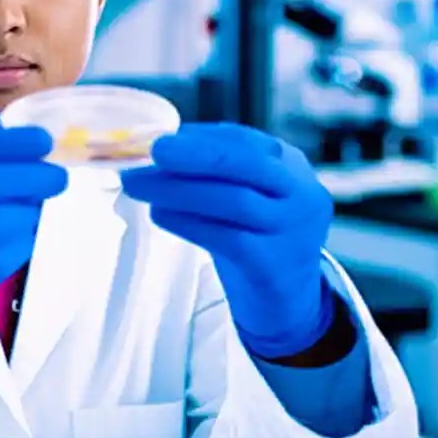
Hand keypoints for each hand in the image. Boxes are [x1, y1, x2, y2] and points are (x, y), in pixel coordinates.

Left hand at [120, 123, 334, 357]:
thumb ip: (213, 172)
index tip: (157, 137)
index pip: (245, 141)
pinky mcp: (273, 264)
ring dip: (179, 189)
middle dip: (195, 154)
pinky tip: (159, 214)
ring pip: (233, 200)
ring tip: (137, 185)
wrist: (286, 299)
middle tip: (152, 151)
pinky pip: (227, 238)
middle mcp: (300, 192)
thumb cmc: (254, 235)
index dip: (200, 138)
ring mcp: (291, 229)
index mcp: (290, 165)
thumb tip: (157, 147)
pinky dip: (187, 222)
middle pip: (247, 163)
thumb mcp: (246, 194)